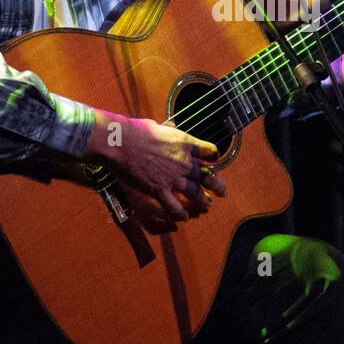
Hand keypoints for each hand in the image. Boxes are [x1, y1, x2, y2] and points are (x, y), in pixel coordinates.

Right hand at [87, 113, 226, 230]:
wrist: (121, 143)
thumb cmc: (135, 130)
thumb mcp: (158, 126)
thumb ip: (168, 132)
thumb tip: (169, 129)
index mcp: (185, 143)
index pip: (209, 151)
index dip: (214, 157)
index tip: (214, 160)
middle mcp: (184, 162)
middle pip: (208, 176)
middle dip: (217, 185)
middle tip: (222, 191)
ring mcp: (173, 178)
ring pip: (196, 194)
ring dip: (203, 201)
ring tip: (208, 204)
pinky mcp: (160, 190)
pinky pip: (175, 207)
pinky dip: (181, 213)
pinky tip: (184, 216)